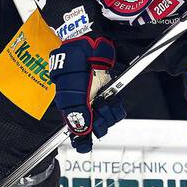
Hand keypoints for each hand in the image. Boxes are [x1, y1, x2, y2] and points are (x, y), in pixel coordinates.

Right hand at [48, 34, 125, 152]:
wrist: (92, 41)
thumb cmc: (75, 61)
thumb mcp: (70, 88)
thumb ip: (75, 110)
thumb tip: (82, 131)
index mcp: (70, 105)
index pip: (76, 130)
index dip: (81, 140)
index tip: (85, 145)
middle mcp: (84, 104)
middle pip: (94, 126)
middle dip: (98, 124)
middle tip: (98, 113)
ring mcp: (98, 98)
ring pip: (106, 119)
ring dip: (108, 115)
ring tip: (106, 104)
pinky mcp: (111, 91)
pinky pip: (117, 107)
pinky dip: (117, 107)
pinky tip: (114, 100)